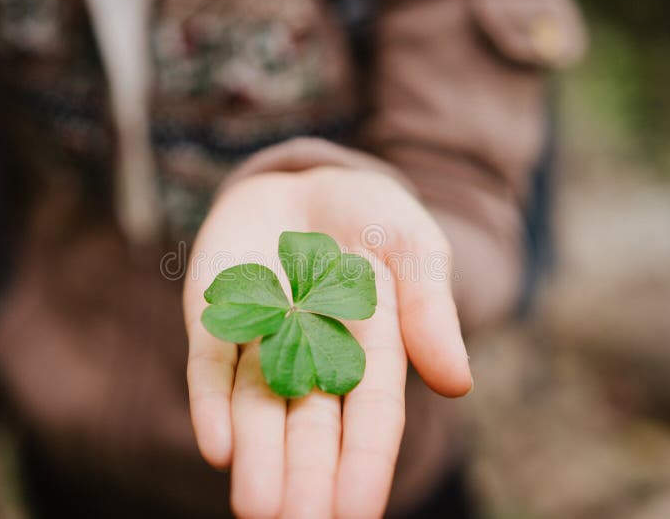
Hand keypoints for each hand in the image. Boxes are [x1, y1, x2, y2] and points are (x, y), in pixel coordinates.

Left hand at [184, 163, 471, 517]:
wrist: (302, 184)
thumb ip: (430, 307)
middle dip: (306, 476)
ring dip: (257, 458)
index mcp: (371, 349)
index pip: (371, 415)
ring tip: (256, 508)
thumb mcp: (412, 247)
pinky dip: (211, 404)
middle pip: (311, 426)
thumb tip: (458, 384)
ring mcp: (261, 341)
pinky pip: (212, 367)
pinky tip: (216, 446)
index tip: (357, 511)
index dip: (365, 462)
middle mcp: (314, 357)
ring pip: (258, 410)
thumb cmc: (369, 217)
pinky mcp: (216, 320)